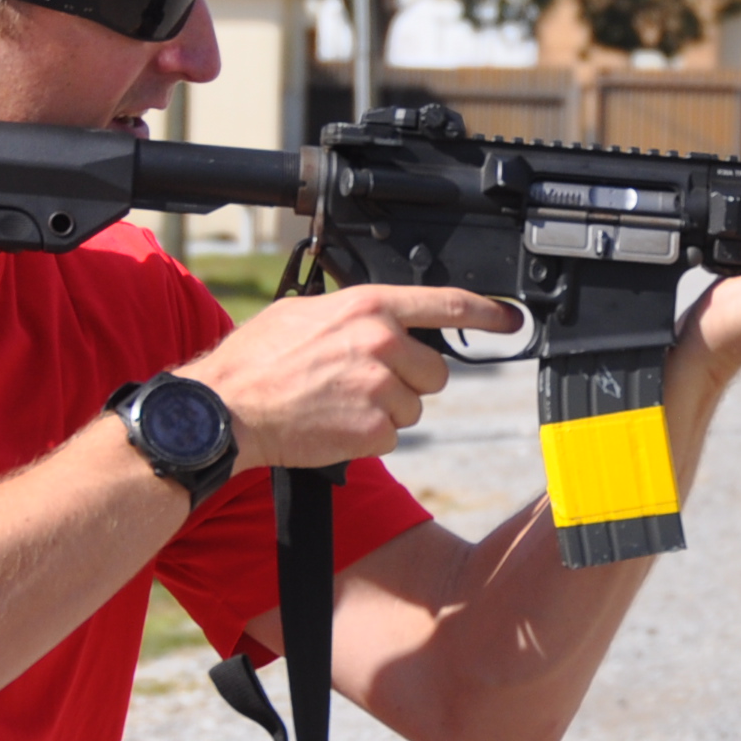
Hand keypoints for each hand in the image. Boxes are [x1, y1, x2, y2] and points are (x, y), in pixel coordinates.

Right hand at [183, 283, 521, 470]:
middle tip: (362, 383)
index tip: (513, 321)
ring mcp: (380, 388)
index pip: (448, 303)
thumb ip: (357, 312)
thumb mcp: (308, 312)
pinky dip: (368, 436)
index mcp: (369, 307)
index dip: (489, 313)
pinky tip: (334, 424)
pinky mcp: (373, 429)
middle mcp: (382, 343)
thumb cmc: (258, 360)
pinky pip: (392, 435)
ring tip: (339, 403)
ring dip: (386, 411)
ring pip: (414, 407)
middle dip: (408, 381)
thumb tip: (387, 316)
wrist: (227, 409)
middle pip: (434, 371)